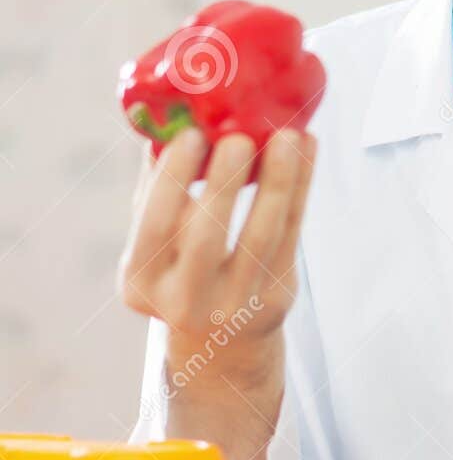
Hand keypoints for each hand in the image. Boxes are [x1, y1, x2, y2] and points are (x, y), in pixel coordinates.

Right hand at [118, 127, 315, 459]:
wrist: (218, 346)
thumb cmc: (181, 271)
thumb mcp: (156, 244)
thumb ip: (157, 188)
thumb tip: (167, 113)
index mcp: (139, 282)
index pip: (154, 227)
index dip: (174, 181)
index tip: (193, 136)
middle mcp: (182, 302)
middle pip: (207, 237)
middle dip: (226, 184)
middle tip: (241, 136)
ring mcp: (233, 306)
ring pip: (261, 237)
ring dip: (279, 181)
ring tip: (288, 135)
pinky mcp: (275, 300)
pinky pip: (292, 237)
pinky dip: (300, 190)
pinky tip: (305, 151)